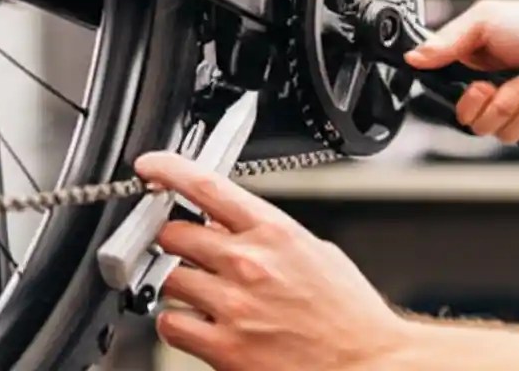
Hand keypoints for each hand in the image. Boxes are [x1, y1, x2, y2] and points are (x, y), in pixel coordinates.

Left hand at [135, 152, 410, 370]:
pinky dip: (177, 322)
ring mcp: (232, 306)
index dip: (169, 170)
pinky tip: (199, 323)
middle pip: (175, 233)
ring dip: (177, 283)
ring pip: (167, 278)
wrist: (367, 363)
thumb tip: (232, 223)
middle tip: (185, 250)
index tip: (151, 168)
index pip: (207, 186)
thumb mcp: (316, 253)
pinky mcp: (223, 347)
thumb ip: (270, 235)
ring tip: (204, 294)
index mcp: (275, 233)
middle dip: (175, 240)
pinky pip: (171, 323)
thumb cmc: (348, 314)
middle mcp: (249, 264)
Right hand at [404, 0, 518, 142]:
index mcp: (473, 66)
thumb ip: (446, 40)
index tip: (479, 86)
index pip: (451, 101)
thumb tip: (414, 55)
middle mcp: (493, 90)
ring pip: (503, 134)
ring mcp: (517, 109)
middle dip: (500, 104)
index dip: (466, 100)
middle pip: (475, 124)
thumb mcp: (486, 19)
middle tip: (515, 81)